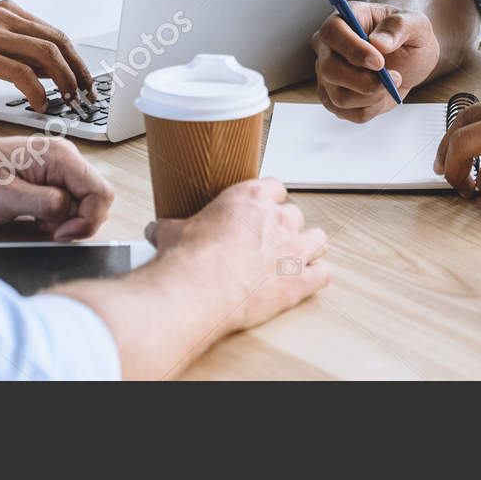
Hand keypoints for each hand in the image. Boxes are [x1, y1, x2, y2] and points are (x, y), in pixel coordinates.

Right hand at [0, 0, 93, 109]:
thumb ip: (13, 49)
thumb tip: (47, 70)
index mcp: (6, 11)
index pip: (55, 33)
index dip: (76, 59)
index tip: (86, 80)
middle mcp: (3, 17)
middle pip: (59, 41)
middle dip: (79, 70)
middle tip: (87, 94)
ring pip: (47, 54)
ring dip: (65, 81)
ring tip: (70, 101)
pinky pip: (22, 73)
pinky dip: (38, 91)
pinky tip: (41, 105)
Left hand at [0, 133, 113, 241]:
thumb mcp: (7, 198)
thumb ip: (47, 204)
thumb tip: (72, 213)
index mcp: (59, 156)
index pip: (100, 192)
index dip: (88, 220)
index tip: (61, 235)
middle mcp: (62, 157)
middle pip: (96, 197)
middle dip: (79, 221)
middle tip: (50, 232)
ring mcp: (54, 168)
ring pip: (82, 201)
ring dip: (66, 220)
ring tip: (37, 222)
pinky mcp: (45, 179)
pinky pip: (65, 201)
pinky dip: (56, 216)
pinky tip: (34, 218)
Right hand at [144, 179, 329, 332]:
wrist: (197, 291)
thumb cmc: (188, 259)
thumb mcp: (173, 232)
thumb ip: (172, 227)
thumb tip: (157, 229)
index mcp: (250, 198)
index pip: (273, 187)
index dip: (267, 201)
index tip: (260, 211)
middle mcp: (277, 219)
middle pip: (294, 214)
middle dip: (284, 227)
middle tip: (269, 241)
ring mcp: (293, 249)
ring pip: (318, 239)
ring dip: (308, 247)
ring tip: (295, 257)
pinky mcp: (299, 281)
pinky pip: (323, 273)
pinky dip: (316, 277)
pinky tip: (306, 280)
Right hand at [310, 3, 439, 121]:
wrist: (409, 55)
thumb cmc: (406, 34)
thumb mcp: (415, 23)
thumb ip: (398, 26)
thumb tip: (379, 43)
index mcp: (342, 20)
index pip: (332, 33)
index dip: (353, 49)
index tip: (379, 62)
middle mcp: (328, 48)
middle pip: (329, 69)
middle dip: (365, 81)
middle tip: (394, 77)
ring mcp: (328, 76)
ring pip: (339, 97)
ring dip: (373, 96)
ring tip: (394, 81)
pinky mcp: (335, 99)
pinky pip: (350, 113)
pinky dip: (373, 108)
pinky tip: (383, 93)